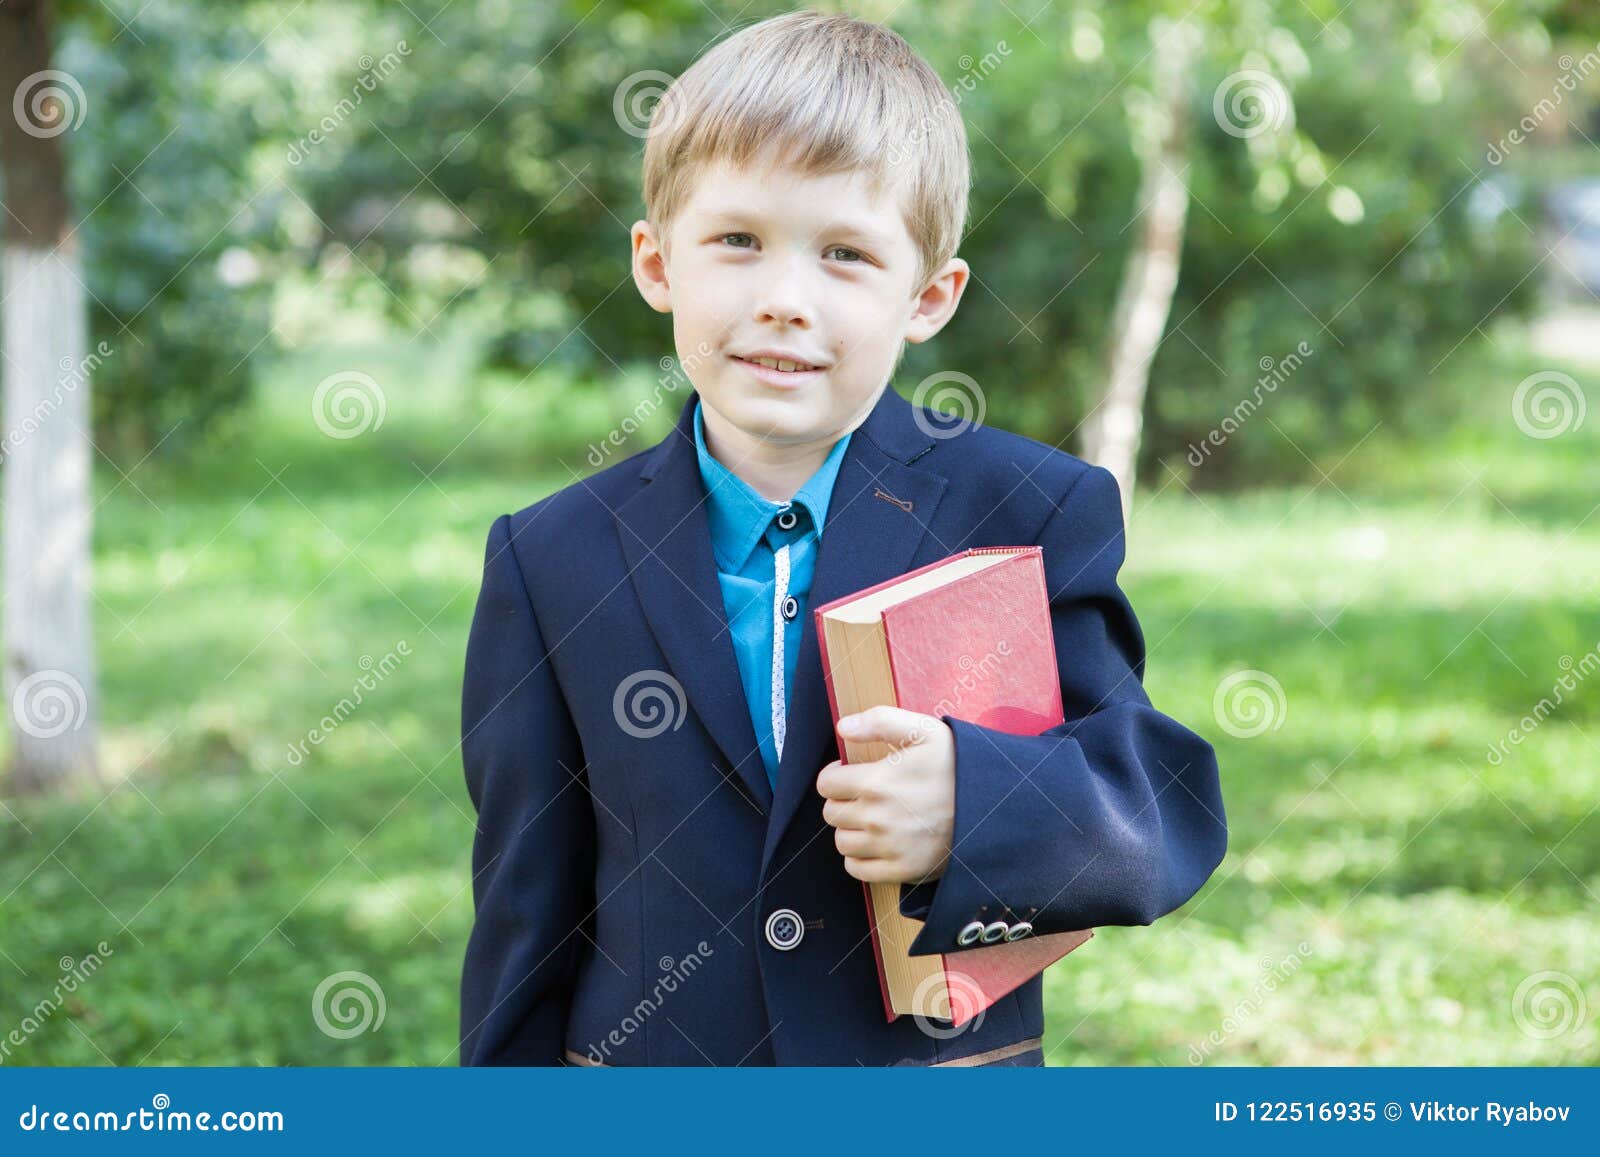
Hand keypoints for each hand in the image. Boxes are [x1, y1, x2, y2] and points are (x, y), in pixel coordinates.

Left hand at [816, 705, 954, 884]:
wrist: (994, 805)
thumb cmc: (957, 765)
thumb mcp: (924, 730)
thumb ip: (880, 721)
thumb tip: (843, 726)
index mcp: (876, 782)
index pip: (826, 784)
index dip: (834, 775)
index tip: (848, 774)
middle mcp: (877, 818)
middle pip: (831, 814)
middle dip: (842, 801)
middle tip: (862, 795)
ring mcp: (889, 848)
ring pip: (842, 842)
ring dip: (850, 829)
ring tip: (870, 818)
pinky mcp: (902, 870)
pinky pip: (857, 869)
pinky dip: (860, 858)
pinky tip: (876, 843)